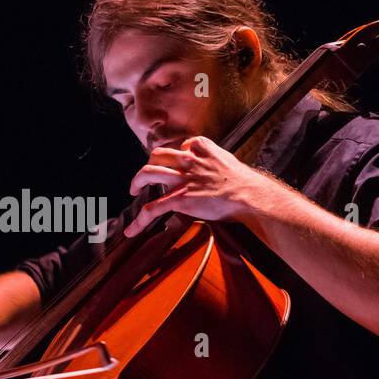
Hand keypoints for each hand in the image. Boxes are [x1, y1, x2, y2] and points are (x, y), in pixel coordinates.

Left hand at [122, 135, 269, 236]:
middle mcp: (187, 161)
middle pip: (157, 155)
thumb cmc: (242, 181)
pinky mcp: (180, 199)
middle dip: (148, 164)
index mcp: (199, 149)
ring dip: (136, 182)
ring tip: (134, 191)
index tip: (173, 164)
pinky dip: (139, 221)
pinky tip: (131, 231)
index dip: (174, 155)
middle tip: (146, 177)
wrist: (248, 195)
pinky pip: (154, 208)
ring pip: (148, 173)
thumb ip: (212, 156)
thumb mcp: (225, 159)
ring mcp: (182, 180)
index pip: (179, 146)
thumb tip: (209, 161)